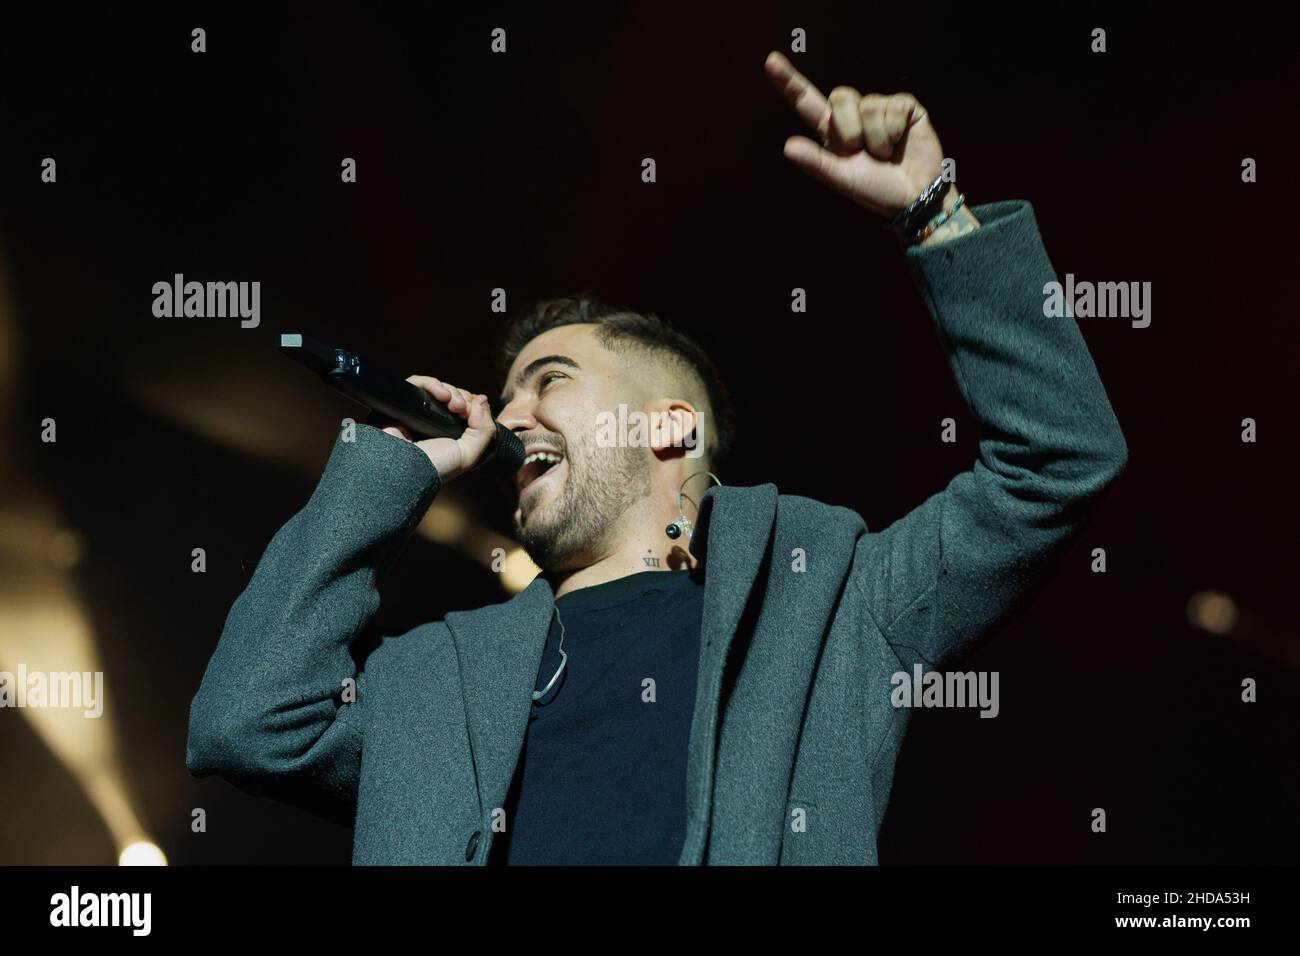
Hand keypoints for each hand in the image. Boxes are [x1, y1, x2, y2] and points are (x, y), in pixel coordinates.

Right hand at [377, 376, 495, 482]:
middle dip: (462, 398)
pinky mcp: (403, 402)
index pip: (464, 407)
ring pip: (437, 388)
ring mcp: (418, 411)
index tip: (472, 413)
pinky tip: (442, 394)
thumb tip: (482, 400)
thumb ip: (484, 430)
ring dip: (450, 391)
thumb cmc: (435, 466)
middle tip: (462, 409)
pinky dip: (432, 383)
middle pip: (452, 395)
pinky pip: (417, 383)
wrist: (406, 468)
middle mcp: (433, 421)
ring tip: (454, 404)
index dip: (471, 405)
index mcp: (448, 433)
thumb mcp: (469, 454)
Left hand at [764, 51, 945, 217]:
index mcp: (832, 132)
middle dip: (848, 129)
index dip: (789, 81)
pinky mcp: (904, 106)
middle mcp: (854, 115)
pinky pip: (893, 107)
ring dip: (875, 138)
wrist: (913, 198)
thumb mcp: (842, 179)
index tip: (771, 61)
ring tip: (885, 154)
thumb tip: (788, 146)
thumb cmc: (875, 191)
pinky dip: (893, 131)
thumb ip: (816, 162)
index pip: (806, 101)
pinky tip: (900, 143)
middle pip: (839, 96)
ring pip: (868, 105)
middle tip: (861, 153)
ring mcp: (880, 108)